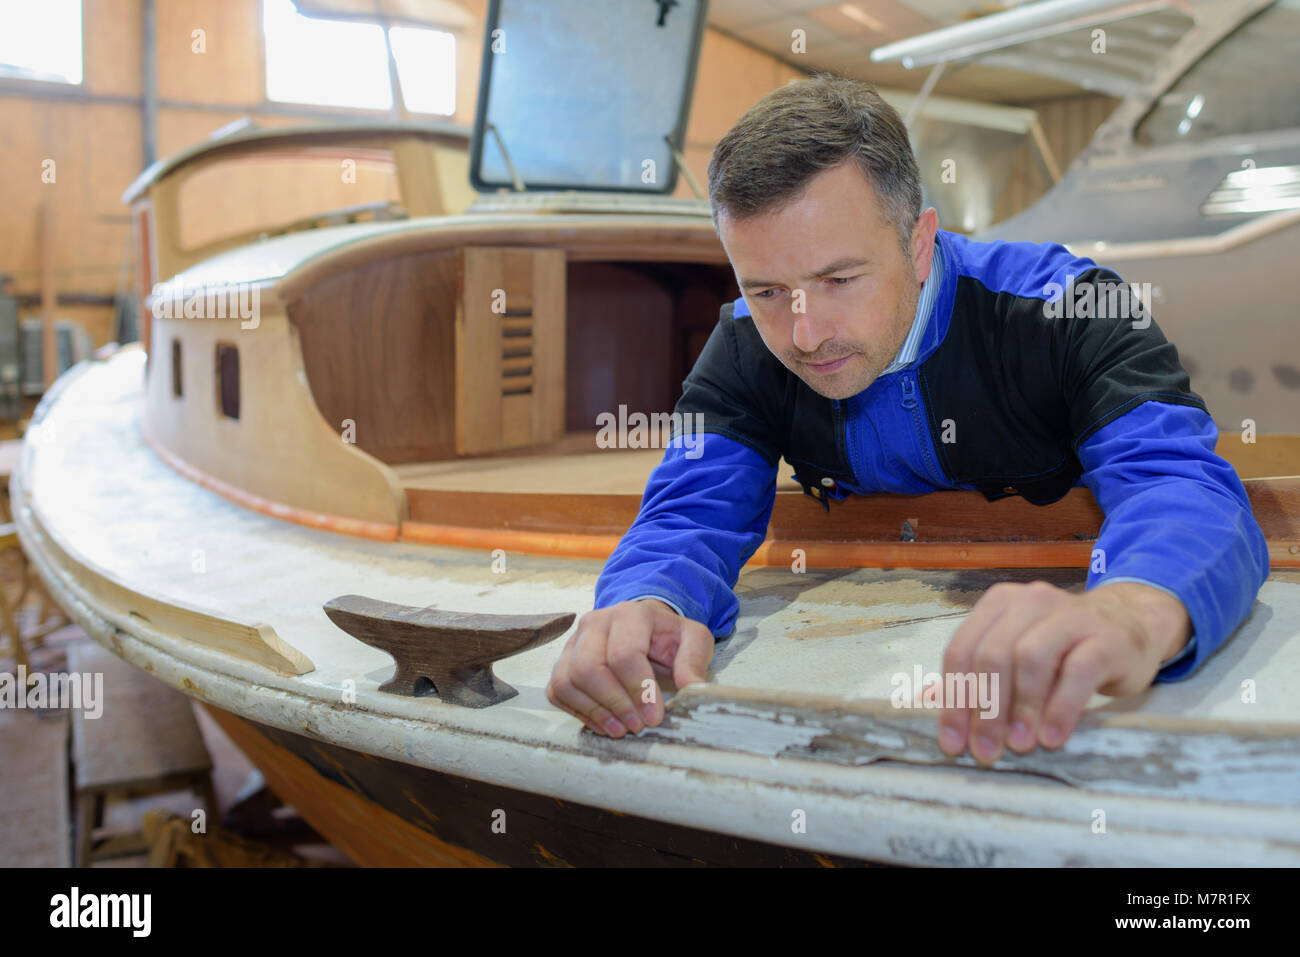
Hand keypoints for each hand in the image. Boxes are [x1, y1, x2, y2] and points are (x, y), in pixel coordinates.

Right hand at [546, 599, 714, 737]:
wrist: (644, 625)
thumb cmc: (667, 635)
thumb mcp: (693, 639)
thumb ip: (693, 661)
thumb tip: (691, 688)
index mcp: (629, 614)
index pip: (623, 654)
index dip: (638, 690)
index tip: (654, 717)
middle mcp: (594, 623)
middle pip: (588, 668)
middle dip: (614, 704)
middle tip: (637, 727)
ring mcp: (574, 642)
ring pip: (567, 681)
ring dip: (594, 712)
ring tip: (620, 730)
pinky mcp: (563, 661)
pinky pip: (556, 690)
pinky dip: (576, 712)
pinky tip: (603, 724)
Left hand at [934, 580, 1190, 763]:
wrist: (1132, 626)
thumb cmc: (1063, 648)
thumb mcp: (1017, 652)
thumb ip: (979, 676)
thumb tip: (932, 711)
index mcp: (998, 604)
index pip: (962, 650)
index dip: (953, 700)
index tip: (953, 743)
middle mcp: (1030, 602)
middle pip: (993, 655)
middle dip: (985, 709)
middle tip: (985, 752)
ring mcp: (1069, 616)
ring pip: (1031, 659)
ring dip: (1021, 708)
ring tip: (1019, 746)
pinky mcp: (1104, 638)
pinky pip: (1077, 672)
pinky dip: (1061, 708)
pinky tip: (1053, 737)